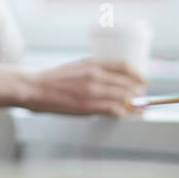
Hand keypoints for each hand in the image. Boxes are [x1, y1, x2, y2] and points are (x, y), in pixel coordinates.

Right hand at [21, 59, 146, 116]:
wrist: (34, 88)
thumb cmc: (53, 79)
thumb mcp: (77, 67)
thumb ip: (95, 72)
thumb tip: (114, 82)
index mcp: (92, 63)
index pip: (124, 65)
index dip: (137, 74)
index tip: (143, 81)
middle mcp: (95, 75)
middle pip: (127, 83)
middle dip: (138, 92)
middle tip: (142, 99)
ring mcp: (92, 91)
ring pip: (123, 97)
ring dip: (134, 105)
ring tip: (139, 110)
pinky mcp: (87, 106)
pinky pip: (113, 109)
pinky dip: (122, 113)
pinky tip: (123, 115)